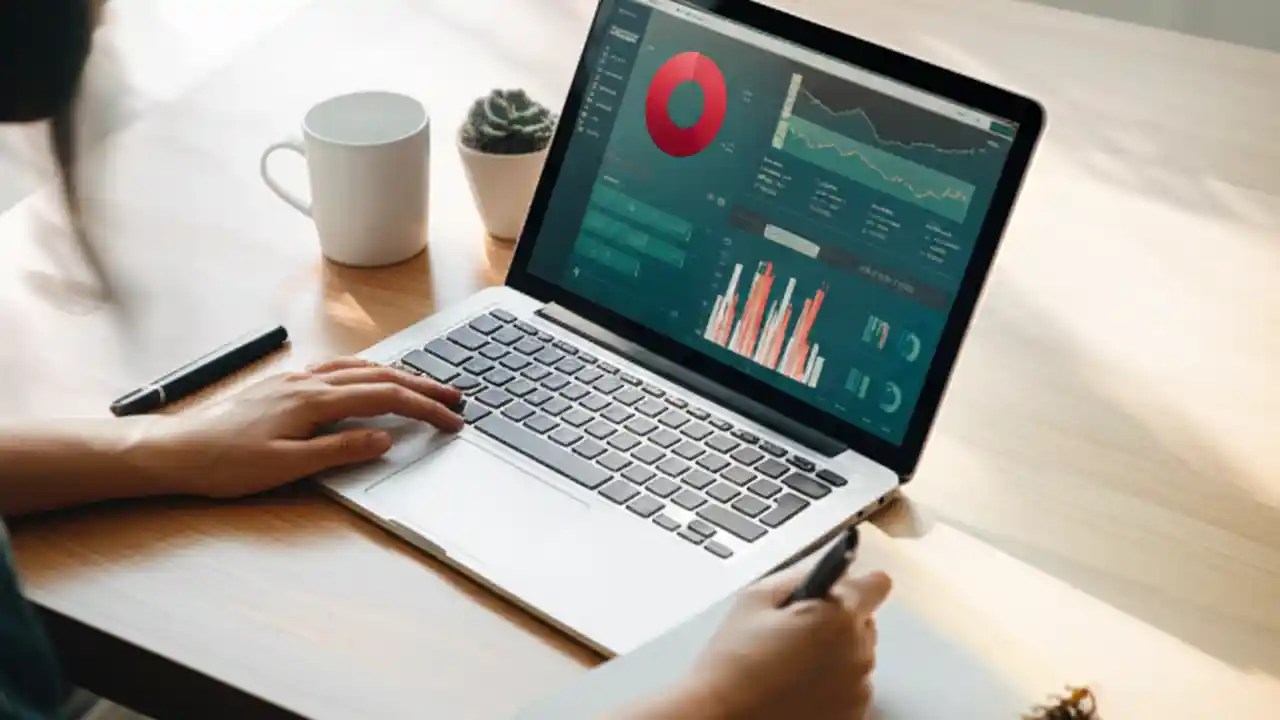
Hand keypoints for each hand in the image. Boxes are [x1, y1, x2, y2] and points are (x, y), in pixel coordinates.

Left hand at [139, 357, 462, 497]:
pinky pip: (339, 368)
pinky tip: (370, 377)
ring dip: (399, 375)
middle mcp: (309, 381)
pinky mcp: (284, 383)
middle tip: (456, 397)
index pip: (385, 398)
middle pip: (380, 376)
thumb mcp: (287, 467)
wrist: (175, 451)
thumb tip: (383, 438)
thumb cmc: (225, 463)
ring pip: (360, 367)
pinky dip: (368, 370)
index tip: (452, 420)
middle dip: (423, 386)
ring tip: (425, 385)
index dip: (424, 408)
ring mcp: (296, 379)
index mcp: (314, 400)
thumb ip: (339, 450)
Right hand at [630, 554, 890, 719]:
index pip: (876, 584)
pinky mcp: (853, 714)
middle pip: (864, 621)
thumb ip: (797, 575)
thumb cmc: (734, 665)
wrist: (724, 719)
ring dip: (834, 654)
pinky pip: (850, 686)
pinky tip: (797, 686)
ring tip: (791, 664)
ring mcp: (858, 688)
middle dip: (837, 620)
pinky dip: (831, 684)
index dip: (855, 583)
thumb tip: (821, 570)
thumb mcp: (755, 599)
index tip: (839, 588)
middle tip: (796, 630)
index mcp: (837, 616)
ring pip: (856, 654)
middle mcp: (857, 652)